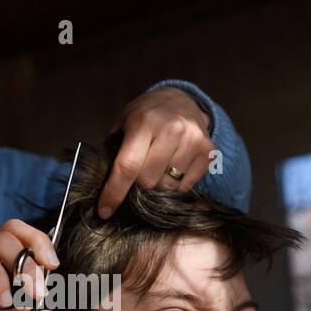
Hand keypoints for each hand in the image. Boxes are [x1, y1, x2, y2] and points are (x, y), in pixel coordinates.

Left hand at [98, 86, 215, 218]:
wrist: (182, 99)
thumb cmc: (146, 115)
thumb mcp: (124, 123)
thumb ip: (114, 151)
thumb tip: (102, 187)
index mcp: (145, 122)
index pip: (127, 166)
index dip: (114, 192)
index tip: (104, 211)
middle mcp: (172, 129)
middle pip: (148, 181)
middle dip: (137, 187)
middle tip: (136, 177)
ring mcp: (193, 139)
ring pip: (168, 186)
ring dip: (157, 186)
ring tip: (156, 169)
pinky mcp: (208, 151)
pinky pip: (185, 186)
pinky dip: (175, 185)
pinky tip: (172, 169)